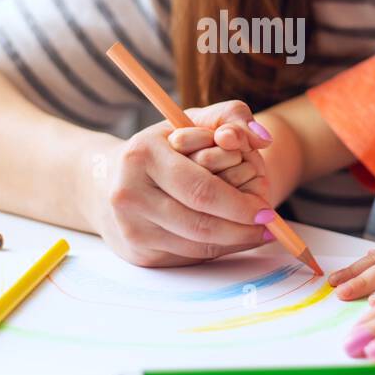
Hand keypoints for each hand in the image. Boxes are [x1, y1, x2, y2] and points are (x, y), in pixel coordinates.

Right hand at [80, 101, 277, 267]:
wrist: (106, 181)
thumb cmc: (162, 148)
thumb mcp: (191, 121)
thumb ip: (231, 117)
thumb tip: (263, 138)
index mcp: (143, 155)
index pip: (201, 189)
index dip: (239, 205)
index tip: (267, 210)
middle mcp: (130, 193)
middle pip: (199, 224)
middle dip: (241, 229)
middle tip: (268, 227)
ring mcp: (130, 227)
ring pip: (195, 246)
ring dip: (233, 243)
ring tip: (256, 233)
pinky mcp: (136, 252)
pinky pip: (187, 257)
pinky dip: (215, 250)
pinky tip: (231, 238)